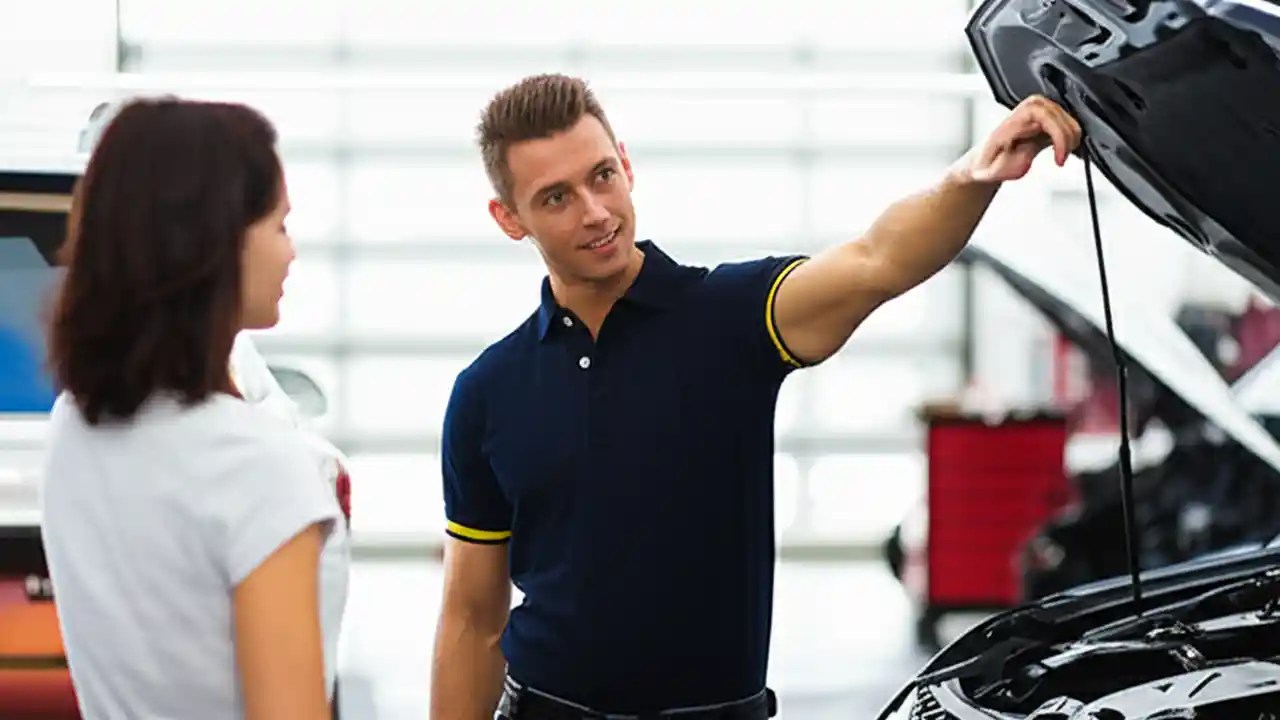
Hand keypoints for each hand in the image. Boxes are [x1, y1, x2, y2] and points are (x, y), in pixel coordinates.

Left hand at [963, 95, 1081, 184]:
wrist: (987, 162)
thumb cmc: (990, 165)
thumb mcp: (997, 168)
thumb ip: (1013, 154)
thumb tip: (1032, 135)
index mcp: (1012, 120)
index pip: (1045, 115)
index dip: (1058, 136)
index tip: (1060, 156)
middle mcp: (1026, 110)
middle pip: (1061, 117)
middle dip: (1067, 142)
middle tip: (1060, 161)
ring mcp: (1038, 111)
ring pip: (1069, 120)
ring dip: (1070, 141)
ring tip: (1059, 157)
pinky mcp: (1047, 117)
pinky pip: (1069, 124)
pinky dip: (1071, 139)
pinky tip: (1061, 151)